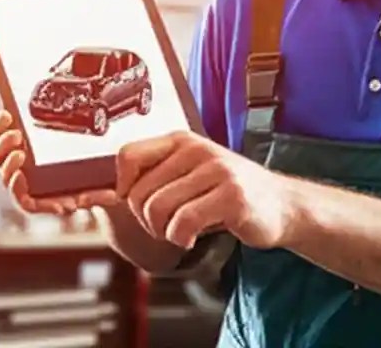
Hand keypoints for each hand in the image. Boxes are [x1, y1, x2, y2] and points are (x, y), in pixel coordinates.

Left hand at [0, 110, 117, 214]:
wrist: (100, 162)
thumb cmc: (100, 181)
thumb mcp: (104, 190)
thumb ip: (97, 197)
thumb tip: (88, 200)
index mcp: (45, 198)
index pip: (25, 201)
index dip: (18, 191)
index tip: (20, 176)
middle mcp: (30, 182)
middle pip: (7, 177)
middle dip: (9, 164)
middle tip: (20, 152)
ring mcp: (21, 161)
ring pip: (0, 156)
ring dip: (2, 144)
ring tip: (15, 132)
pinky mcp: (18, 141)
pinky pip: (0, 136)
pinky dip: (0, 127)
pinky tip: (7, 115)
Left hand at [116, 131, 296, 250]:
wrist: (281, 205)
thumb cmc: (227, 194)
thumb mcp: (189, 175)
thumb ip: (154, 178)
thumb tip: (98, 194)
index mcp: (181, 141)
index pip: (127, 156)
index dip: (120, 187)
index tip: (134, 205)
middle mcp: (197, 150)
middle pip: (138, 192)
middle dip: (146, 221)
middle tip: (168, 226)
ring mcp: (217, 171)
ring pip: (158, 209)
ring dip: (164, 232)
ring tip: (183, 230)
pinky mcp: (232, 196)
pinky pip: (183, 223)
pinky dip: (181, 239)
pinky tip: (194, 237)